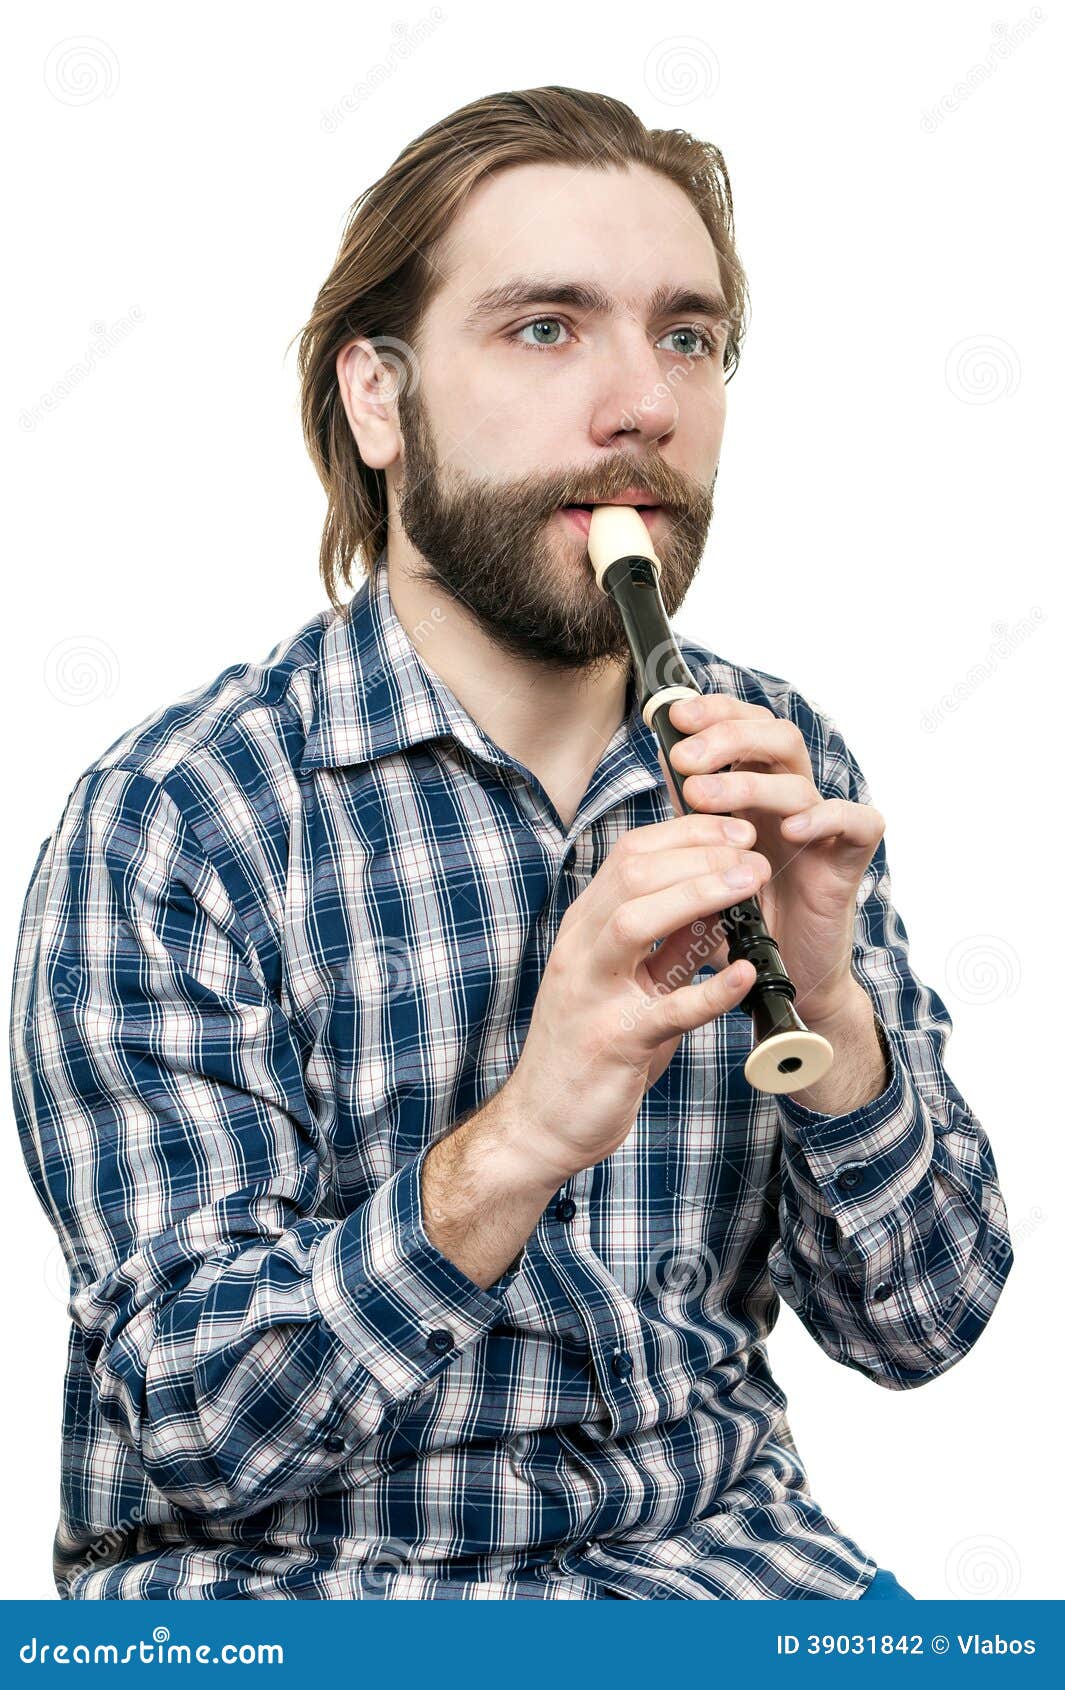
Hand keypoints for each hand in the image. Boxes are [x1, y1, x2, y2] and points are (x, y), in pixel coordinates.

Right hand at [506, 809, 771, 1185]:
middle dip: (700, 852)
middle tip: (754, 851)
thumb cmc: (589, 1048)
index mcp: (584, 928)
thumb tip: (719, 898)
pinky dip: (709, 990)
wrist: (541, 1122)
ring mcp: (591, 994)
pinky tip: (745, 974)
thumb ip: (670, 943)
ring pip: (636, 922)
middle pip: (634, 874)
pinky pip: (664, 1010)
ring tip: (752, 886)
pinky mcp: (612, 1043)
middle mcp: (580, 949)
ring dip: (700, 895)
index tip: (736, 831)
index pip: (631, 855)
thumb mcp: (630, 981)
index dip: (688, 833)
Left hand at [663, 693, 884, 1026]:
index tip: (674, 716)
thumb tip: (664, 754)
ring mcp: (823, 827)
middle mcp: (792, 800)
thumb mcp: (706, 857)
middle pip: (776, 736)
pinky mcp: (849, 859)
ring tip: (701, 796)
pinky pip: (858, 821)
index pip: (746, 726)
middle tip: (684, 757)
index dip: (715, 711)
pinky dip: (826, 817)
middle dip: (727, 737)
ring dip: (747, 782)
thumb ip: (692, 810)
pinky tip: (790, 827)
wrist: (781, 975)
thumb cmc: (743, 916)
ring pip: (799, 779)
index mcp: (758, 789)